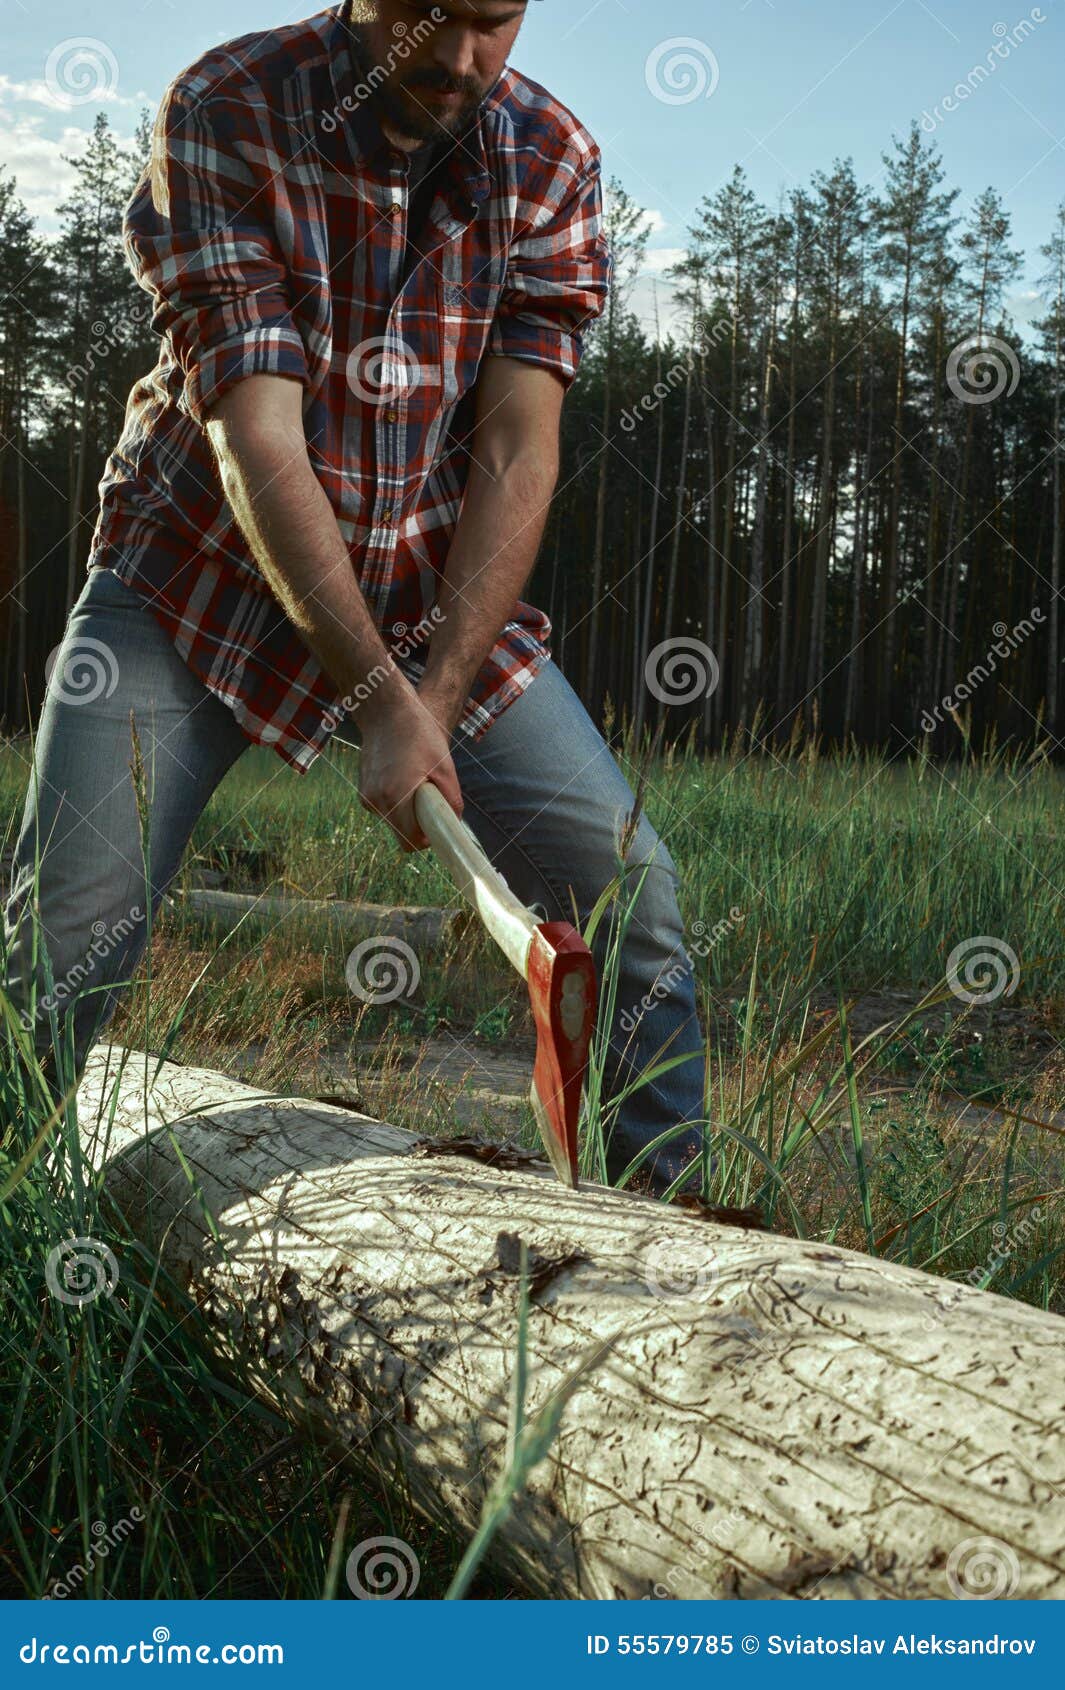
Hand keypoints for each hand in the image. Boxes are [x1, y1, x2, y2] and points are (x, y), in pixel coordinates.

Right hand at [358, 686, 462, 851]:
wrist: (387, 712)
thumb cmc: (419, 734)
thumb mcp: (444, 767)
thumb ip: (450, 800)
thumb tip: (452, 823)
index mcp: (397, 795)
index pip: (411, 841)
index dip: (427, 840)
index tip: (437, 828)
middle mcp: (376, 800)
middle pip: (401, 834)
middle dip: (417, 827)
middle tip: (431, 805)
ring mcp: (366, 796)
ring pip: (392, 822)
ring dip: (406, 814)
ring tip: (417, 785)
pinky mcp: (363, 791)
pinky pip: (383, 809)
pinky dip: (396, 803)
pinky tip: (403, 779)